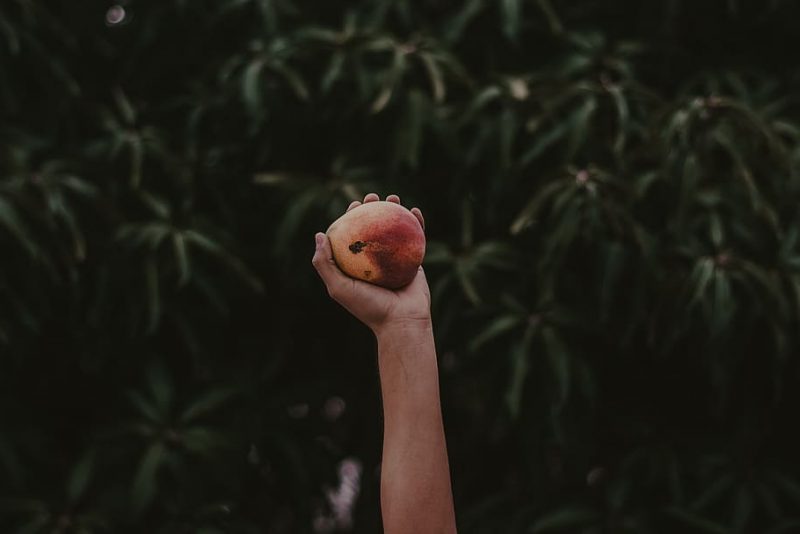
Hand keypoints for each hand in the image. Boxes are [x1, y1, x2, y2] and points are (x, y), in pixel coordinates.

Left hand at [312, 193, 430, 333]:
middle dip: (373, 208)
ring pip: (396, 229)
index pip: (353, 235)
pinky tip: (415, 210)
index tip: (354, 205)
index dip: (352, 217)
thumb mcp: (338, 287)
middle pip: (375, 228)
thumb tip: (319, 234)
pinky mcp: (415, 261)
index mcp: (358, 265)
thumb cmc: (369, 307)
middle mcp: (376, 261)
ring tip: (395, 198)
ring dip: (396, 210)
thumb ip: (324, 263)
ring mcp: (397, 260)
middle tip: (373, 197)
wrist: (401, 321)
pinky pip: (418, 238)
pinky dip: (418, 223)